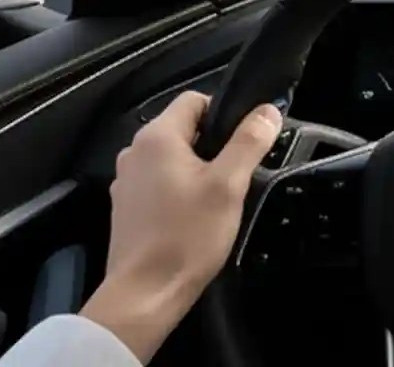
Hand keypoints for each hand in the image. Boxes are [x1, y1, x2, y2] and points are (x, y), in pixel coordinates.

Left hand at [80, 92, 280, 362]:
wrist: (145, 294)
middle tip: (236, 177)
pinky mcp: (126, 207)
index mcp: (157, 137)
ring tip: (217, 201)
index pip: (194, 100)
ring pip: (172, 159)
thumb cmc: (187, 236)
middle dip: (213, 146)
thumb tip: (267, 110)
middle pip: (183, 129)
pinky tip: (192, 218)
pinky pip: (159, 183)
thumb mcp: (228, 186)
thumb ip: (249, 142)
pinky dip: (178, 191)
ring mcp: (126, 181)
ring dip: (196, 171)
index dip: (224, 113)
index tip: (244, 142)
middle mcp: (134, 152)